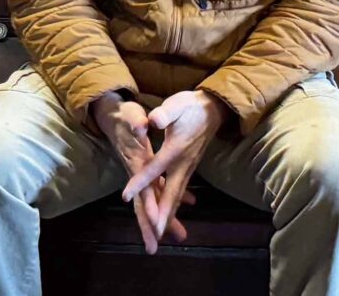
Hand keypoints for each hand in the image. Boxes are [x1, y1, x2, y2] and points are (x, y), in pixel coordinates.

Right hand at [90, 93, 169, 250]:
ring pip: (153, 200)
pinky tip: (187, 202)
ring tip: (180, 235)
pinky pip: (159, 188)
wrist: (112, 112)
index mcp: (137, 162)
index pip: (144, 190)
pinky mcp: (146, 168)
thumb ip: (137, 122)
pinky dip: (173, 198)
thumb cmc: (124, 115)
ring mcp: (141, 172)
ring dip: (165, 218)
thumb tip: (142, 126)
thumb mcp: (131, 115)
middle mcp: (137, 172)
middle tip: (154, 249)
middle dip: (150, 226)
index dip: (150, 207)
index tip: (155, 226)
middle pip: (144, 204)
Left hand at [121, 90, 225, 249]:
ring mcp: (188, 167)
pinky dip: (175, 205)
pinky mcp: (189, 167)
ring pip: (177, 195)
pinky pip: (180, 190)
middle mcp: (183, 163)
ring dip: (170, 214)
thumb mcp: (177, 104)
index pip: (154, 169)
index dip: (140, 182)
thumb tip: (152, 121)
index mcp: (175, 149)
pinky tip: (172, 214)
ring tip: (162, 232)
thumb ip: (164, 114)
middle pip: (172, 193)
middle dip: (164, 214)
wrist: (213, 108)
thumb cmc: (191, 106)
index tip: (125, 197)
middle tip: (156, 233)